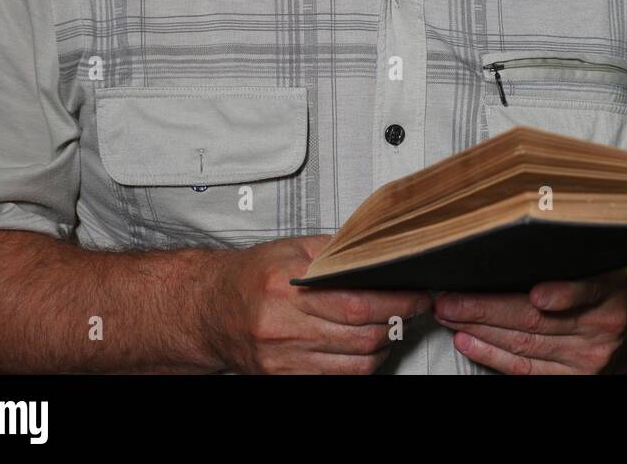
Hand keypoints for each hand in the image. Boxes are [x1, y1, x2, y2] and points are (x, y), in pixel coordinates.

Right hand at [208, 235, 431, 373]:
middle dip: (396, 324)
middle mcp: (283, 326)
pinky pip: (337, 378)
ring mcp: (283, 358)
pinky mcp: (282, 377)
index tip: (417, 296)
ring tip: (386, 328)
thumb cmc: (252, 276)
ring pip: (355, 363)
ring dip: (381, 347)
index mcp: (286, 287)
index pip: (358, 302)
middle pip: (362, 336)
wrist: (209, 308)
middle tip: (409, 310)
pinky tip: (362, 347)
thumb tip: (384, 254)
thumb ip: (338, 250)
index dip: (397, 302)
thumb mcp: (293, 249)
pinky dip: (359, 365)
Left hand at [433, 269, 626, 373]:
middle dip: (486, 310)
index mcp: (611, 294)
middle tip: (450, 300)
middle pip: (537, 321)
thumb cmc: (607, 290)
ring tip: (449, 316)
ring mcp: (585, 359)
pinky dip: (491, 355)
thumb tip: (518, 239)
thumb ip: (571, 260)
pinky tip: (467, 342)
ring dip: (479, 331)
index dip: (561, 294)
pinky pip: (525, 370)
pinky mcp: (571, 380)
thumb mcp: (603, 266)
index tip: (536, 293)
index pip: (584, 292)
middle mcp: (600, 329)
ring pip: (524, 346)